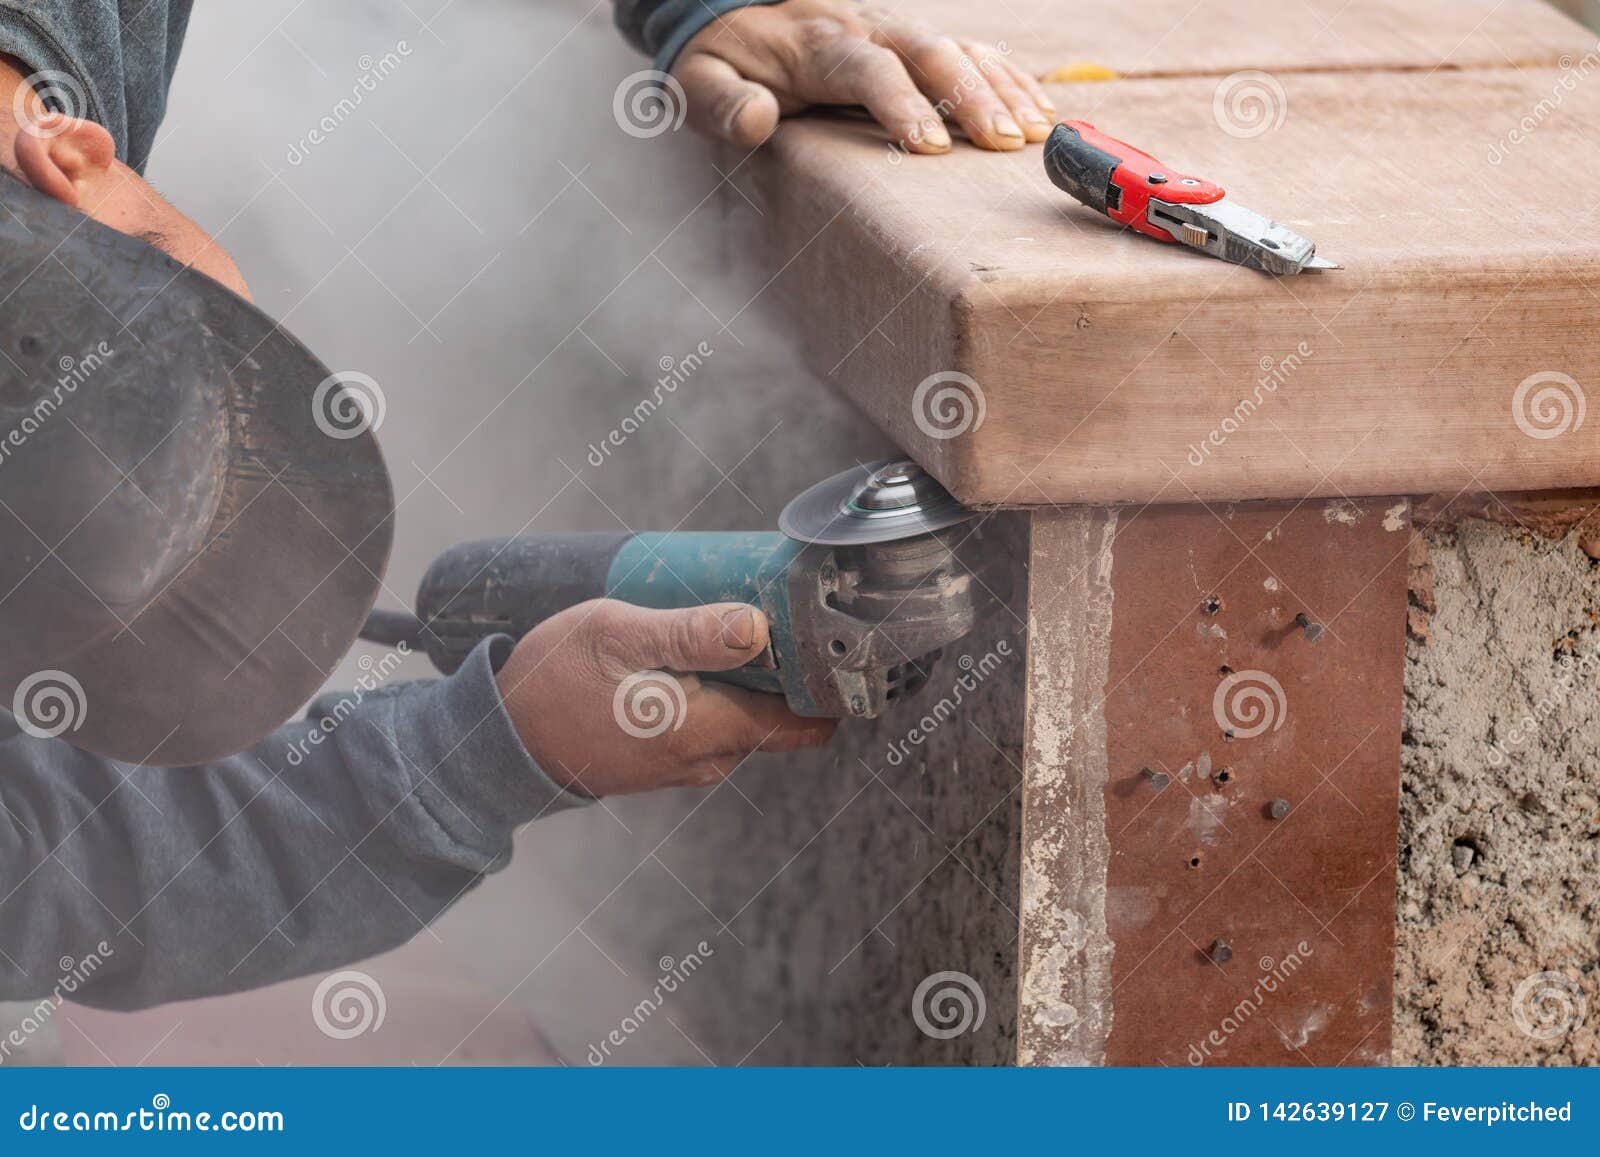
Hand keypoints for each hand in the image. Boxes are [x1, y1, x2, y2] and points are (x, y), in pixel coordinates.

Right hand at [495, 599, 834, 795]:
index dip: (827, 682)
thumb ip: (691, 633)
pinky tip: (689, 650)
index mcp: (708, 730)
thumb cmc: (552, 681)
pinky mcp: (665, 759)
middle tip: (769, 604)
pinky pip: (712, 722)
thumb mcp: (617, 635)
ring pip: (744, 715)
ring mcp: (686, 764)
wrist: (495, 739)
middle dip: (784, 665)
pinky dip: (715, 688)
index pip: (806, 723)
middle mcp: (708, 757)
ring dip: (745, 674)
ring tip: (724, 618)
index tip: (828, 636)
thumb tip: (759, 627)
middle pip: (779, 712)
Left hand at [672, 0, 1054, 152]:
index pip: (868, 70)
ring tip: (1032, 135)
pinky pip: (972, 50)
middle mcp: (866, 28)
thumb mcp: (698, 80)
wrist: (736, 8)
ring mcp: (895, 30)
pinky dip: (1009, 78)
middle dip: (971, 96)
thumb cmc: (721, 57)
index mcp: (818, 45)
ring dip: (1000, 89)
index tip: (930, 148)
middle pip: (930, 52)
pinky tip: (1040, 111)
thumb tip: (757, 119)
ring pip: (960, 48)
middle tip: (1001, 143)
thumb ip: (722, 103)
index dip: (902, 105)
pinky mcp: (913, 40)